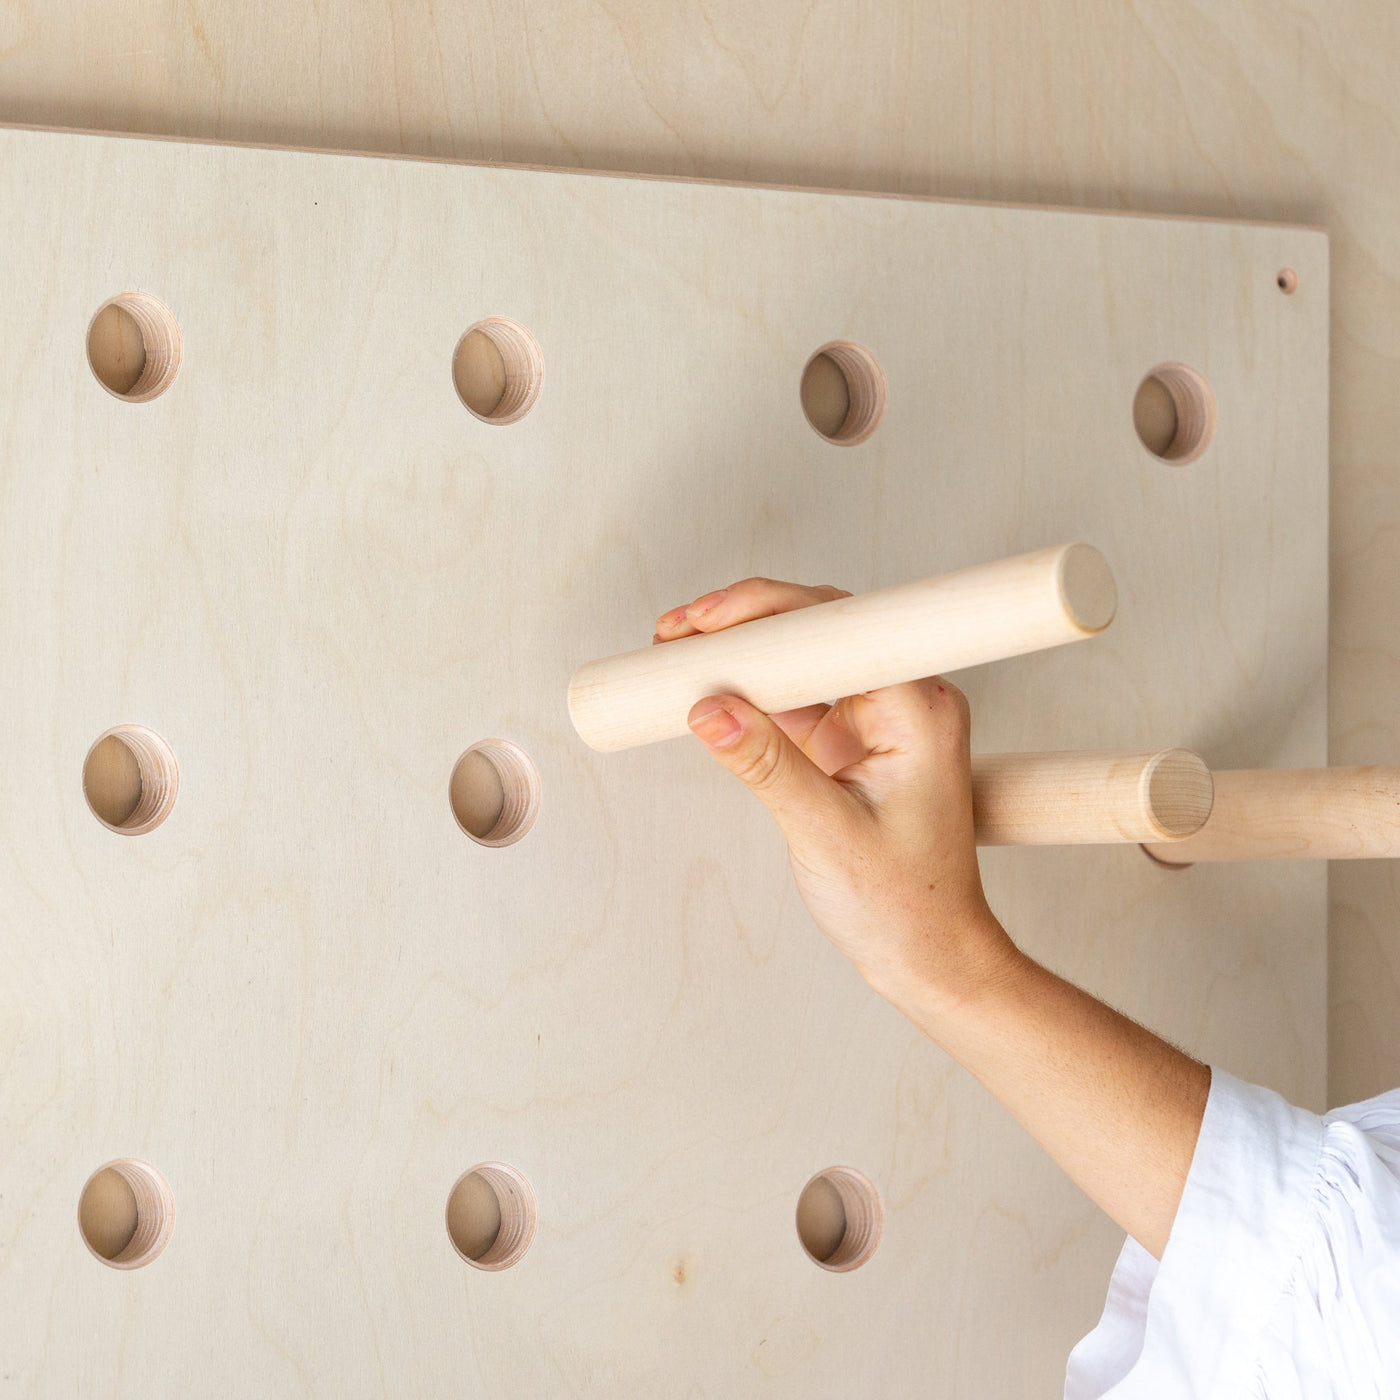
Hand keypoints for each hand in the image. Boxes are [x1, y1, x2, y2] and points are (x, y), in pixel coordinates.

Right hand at [653, 577, 1017, 1005]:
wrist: (928, 955)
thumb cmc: (905, 905)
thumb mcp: (827, 835)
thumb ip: (767, 767)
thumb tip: (709, 709)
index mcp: (918, 707)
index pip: (837, 626)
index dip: (765, 611)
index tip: (705, 622)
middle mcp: (903, 698)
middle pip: (816, 627)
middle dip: (742, 624)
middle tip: (676, 635)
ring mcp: (874, 717)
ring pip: (800, 656)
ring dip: (740, 654)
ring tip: (677, 654)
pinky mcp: (848, 739)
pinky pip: (793, 694)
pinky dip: (748, 690)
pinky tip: (706, 689)